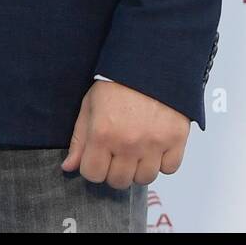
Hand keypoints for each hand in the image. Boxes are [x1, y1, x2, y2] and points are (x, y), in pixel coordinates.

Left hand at [61, 79, 189, 187]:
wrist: (150, 62)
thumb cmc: (117, 83)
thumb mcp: (90, 105)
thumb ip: (79, 139)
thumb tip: (69, 167)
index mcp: (103, 133)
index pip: (93, 175)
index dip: (94, 166)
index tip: (99, 156)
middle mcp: (128, 143)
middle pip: (119, 181)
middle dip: (115, 169)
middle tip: (119, 151)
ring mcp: (154, 143)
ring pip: (144, 179)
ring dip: (139, 167)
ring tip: (138, 147)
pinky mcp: (176, 139)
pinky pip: (169, 168)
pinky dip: (163, 161)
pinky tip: (156, 144)